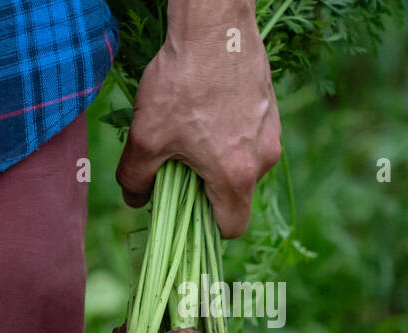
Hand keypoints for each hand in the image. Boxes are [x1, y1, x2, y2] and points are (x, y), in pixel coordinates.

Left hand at [115, 0, 281, 237]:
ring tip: (184, 135)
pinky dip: (224, 137)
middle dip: (202, 191)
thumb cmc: (180, 85)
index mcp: (237, 175)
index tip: (181, 215)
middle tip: (172, 170)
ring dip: (211, 161)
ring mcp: (272, 131)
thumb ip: (136, 180)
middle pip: (233, 195)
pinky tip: (199, 112)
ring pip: (239, 165)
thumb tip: (136, 200)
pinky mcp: (270, 108)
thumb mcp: (145, 139)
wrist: (214, 26)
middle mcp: (264, 158)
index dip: (204, 230)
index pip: (231, 227)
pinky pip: (246, 138)